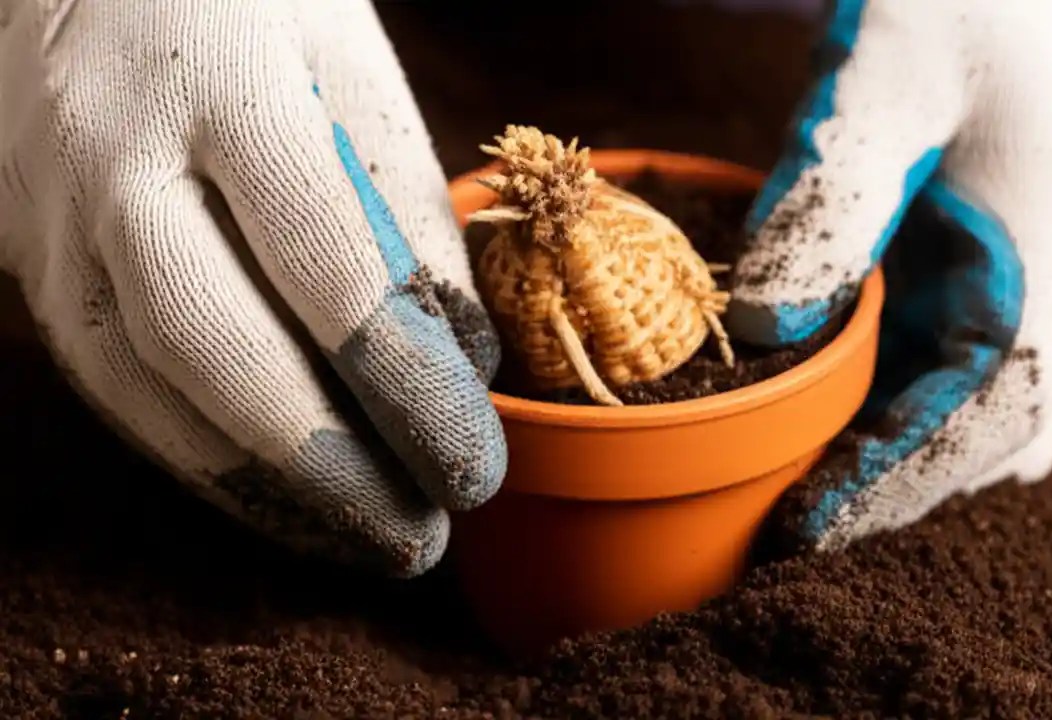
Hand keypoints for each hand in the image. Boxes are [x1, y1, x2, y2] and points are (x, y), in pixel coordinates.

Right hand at [0, 0, 504, 576]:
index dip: (407, 387)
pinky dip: (189, 448)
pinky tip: (265, 492)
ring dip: (256, 486)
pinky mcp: (13, 237)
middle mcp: (111, 150)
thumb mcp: (350, 58)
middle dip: (329, 469)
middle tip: (420, 538)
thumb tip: (460, 354)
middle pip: (215, 350)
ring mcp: (43, 199)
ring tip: (356, 538)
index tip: (472, 467)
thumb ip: (403, 199)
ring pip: (138, 385)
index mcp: (224, 84)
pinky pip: (99, 371)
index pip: (329, 269)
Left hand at [728, 0, 1051, 550]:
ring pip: (984, 415)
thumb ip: (827, 203)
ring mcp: (1045, 288)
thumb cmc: (967, 6)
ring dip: (904, 453)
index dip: (891, 486)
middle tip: (782, 517)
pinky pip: (968, 368)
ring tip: (799, 475)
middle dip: (894, 487)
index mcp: (1045, 267)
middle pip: (988, 441)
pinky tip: (834, 400)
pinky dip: (907, 403)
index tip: (802, 532)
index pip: (978, 420)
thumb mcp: (882, 83)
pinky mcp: (1014, 273)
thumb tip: (757, 326)